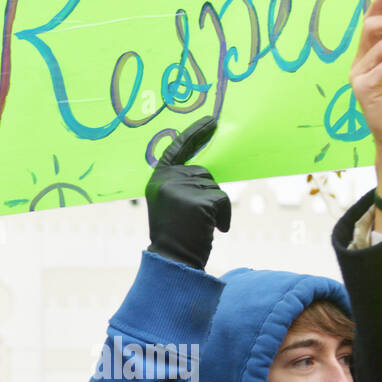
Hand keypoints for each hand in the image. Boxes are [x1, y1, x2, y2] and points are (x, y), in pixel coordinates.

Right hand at [146, 116, 230, 269]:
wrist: (173, 261)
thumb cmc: (176, 235)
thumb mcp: (171, 203)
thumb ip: (180, 184)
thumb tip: (207, 173)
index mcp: (157, 178)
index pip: (178, 148)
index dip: (196, 133)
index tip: (212, 120)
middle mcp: (165, 180)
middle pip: (205, 173)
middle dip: (209, 194)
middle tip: (196, 218)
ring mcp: (180, 190)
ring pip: (216, 187)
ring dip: (216, 208)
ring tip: (200, 226)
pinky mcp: (197, 201)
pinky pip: (224, 201)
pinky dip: (224, 217)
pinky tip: (213, 230)